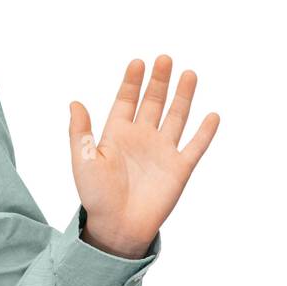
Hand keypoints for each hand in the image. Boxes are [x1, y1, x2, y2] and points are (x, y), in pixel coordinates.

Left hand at [69, 56, 219, 257]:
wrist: (117, 226)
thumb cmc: (96, 196)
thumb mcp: (82, 160)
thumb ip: (80, 131)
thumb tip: (74, 102)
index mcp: (117, 135)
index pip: (126, 101)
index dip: (132, 82)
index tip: (138, 62)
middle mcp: (141, 139)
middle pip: (153, 103)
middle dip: (159, 81)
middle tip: (164, 59)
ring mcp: (162, 152)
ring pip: (176, 117)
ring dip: (183, 96)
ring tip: (189, 73)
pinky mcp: (179, 168)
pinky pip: (195, 146)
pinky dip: (205, 132)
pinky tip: (212, 114)